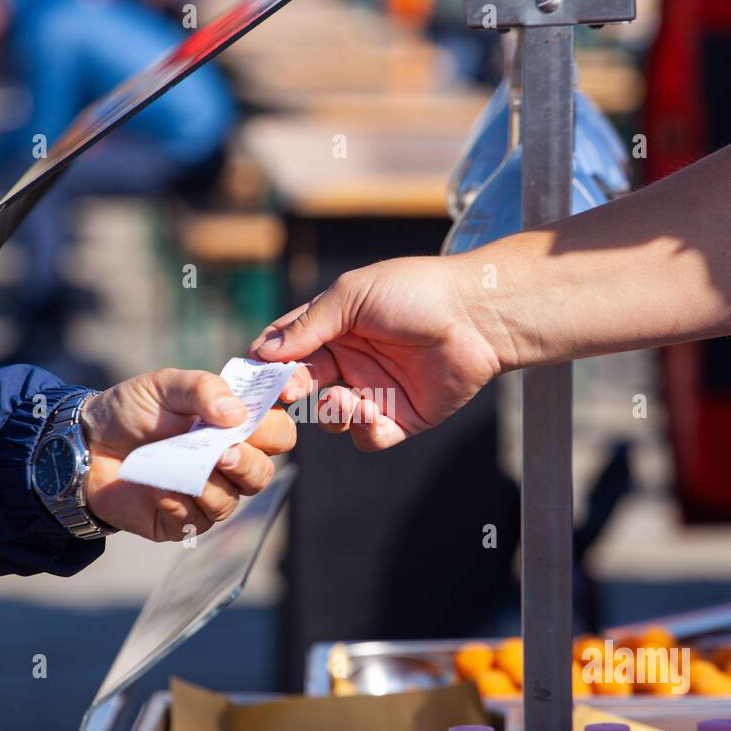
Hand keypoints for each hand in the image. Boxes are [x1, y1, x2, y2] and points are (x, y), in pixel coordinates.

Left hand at [78, 369, 294, 540]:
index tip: (263, 418)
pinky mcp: (181, 522)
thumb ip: (203, 389)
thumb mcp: (165, 385)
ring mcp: (206, 495)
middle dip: (248, 464)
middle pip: (263, 474)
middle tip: (224, 452)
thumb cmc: (131, 410)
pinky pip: (195, 521)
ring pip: (231, 501)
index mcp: (234, 428)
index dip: (277, 427)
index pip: (278, 434)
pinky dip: (179, 504)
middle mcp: (228, 465)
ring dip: (210, 485)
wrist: (85, 443)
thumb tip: (238, 414)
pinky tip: (159, 490)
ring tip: (183, 467)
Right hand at [249, 255, 507, 450]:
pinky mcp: (401, 417)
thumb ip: (307, 327)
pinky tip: (371, 413)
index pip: (289, 348)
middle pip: (304, 386)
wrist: (476, 316)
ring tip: (346, 401)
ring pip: (333, 418)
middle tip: (292, 393)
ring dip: (332, 414)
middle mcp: (350, 360)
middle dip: (293, 392)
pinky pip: (369, 437)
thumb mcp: (352, 297)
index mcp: (334, 327)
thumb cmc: (415, 293)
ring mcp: (374, 390)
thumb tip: (263, 352)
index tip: (255, 376)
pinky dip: (364, 431)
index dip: (269, 363)